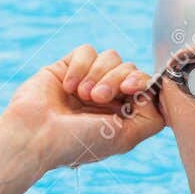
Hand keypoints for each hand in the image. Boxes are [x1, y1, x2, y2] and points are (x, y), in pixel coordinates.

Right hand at [0, 45, 164, 175]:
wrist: (36, 135)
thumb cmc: (78, 142)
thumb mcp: (124, 138)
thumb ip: (151, 119)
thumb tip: (157, 94)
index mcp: (122, 114)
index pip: (145, 86)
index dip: (143, 83)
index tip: (133, 89)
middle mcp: (107, 97)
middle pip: (131, 69)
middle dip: (119, 80)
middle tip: (99, 97)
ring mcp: (88, 80)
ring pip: (111, 57)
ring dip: (99, 74)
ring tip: (83, 95)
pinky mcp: (67, 67)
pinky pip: (87, 51)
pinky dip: (80, 66)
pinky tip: (69, 86)